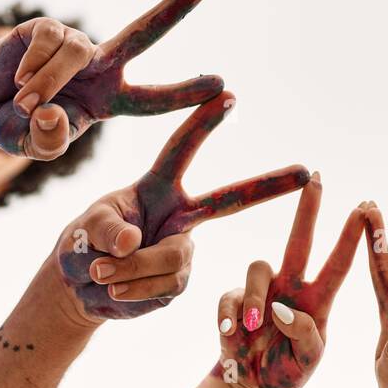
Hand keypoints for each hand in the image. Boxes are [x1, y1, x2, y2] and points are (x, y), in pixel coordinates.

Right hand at [0, 0, 220, 158]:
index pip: (152, 99)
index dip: (185, 93)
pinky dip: (30, 67)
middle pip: (144, 33)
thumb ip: (48, 142)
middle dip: (176, 7)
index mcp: (111, 99)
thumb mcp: (36, 147)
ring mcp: (75, 44)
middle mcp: (101, 66)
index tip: (222, 86)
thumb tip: (54, 112)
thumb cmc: (21, 127)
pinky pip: (47, 43)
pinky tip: (17, 78)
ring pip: (76, 55)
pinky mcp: (47, 28)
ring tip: (26, 101)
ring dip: (49, 83)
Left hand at [55, 93, 310, 321]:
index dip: (202, 123)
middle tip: (306, 170)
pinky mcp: (179, 284)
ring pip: (171, 260)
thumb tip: (133, 241)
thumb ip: (104, 230)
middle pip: (229, 200)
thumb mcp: (82, 230)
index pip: (180, 150)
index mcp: (156, 188)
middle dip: (269, 184)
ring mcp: (183, 251)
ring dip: (130, 270)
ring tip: (102, 274)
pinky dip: (132, 292)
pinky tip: (116, 291)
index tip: (229, 95)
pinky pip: (161, 290)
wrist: (80, 290)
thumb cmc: (82, 245)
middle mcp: (179, 216)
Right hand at [211, 175, 364, 387]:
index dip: (352, 237)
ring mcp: (262, 291)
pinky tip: (232, 335)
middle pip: (300, 240)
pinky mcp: (234, 301)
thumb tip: (281, 309)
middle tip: (317, 179)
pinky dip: (229, 317)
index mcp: (318, 300)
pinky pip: (230, 297)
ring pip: (259, 267)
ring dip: (255, 297)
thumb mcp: (309, 359)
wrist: (253, 385)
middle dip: (308, 209)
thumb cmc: (290, 368)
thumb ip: (305, 335)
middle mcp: (291, 287)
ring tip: (254, 327)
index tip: (365, 208)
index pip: (338, 264)